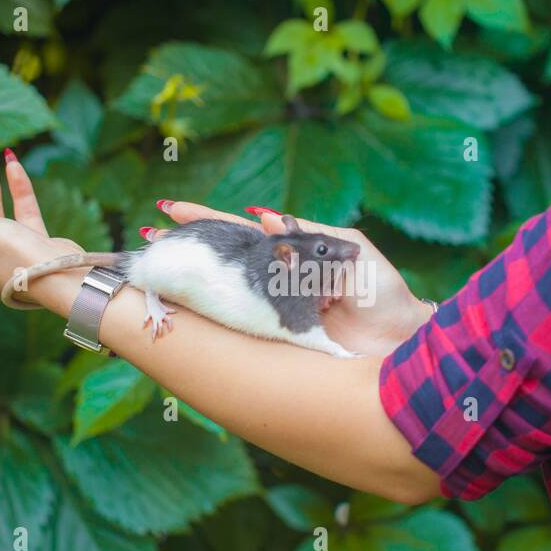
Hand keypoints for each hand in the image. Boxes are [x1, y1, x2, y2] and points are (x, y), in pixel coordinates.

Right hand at [150, 199, 433, 356]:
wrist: (402, 337)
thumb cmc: (381, 291)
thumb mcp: (349, 248)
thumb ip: (306, 233)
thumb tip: (263, 215)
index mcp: (290, 256)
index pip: (239, 231)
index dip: (205, 221)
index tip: (169, 210)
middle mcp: (273, 284)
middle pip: (221, 261)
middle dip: (185, 249)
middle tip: (148, 239)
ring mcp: (272, 312)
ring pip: (223, 293)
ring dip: (189, 282)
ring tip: (155, 268)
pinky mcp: (278, 340)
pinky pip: (241, 326)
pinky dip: (215, 317)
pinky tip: (186, 308)